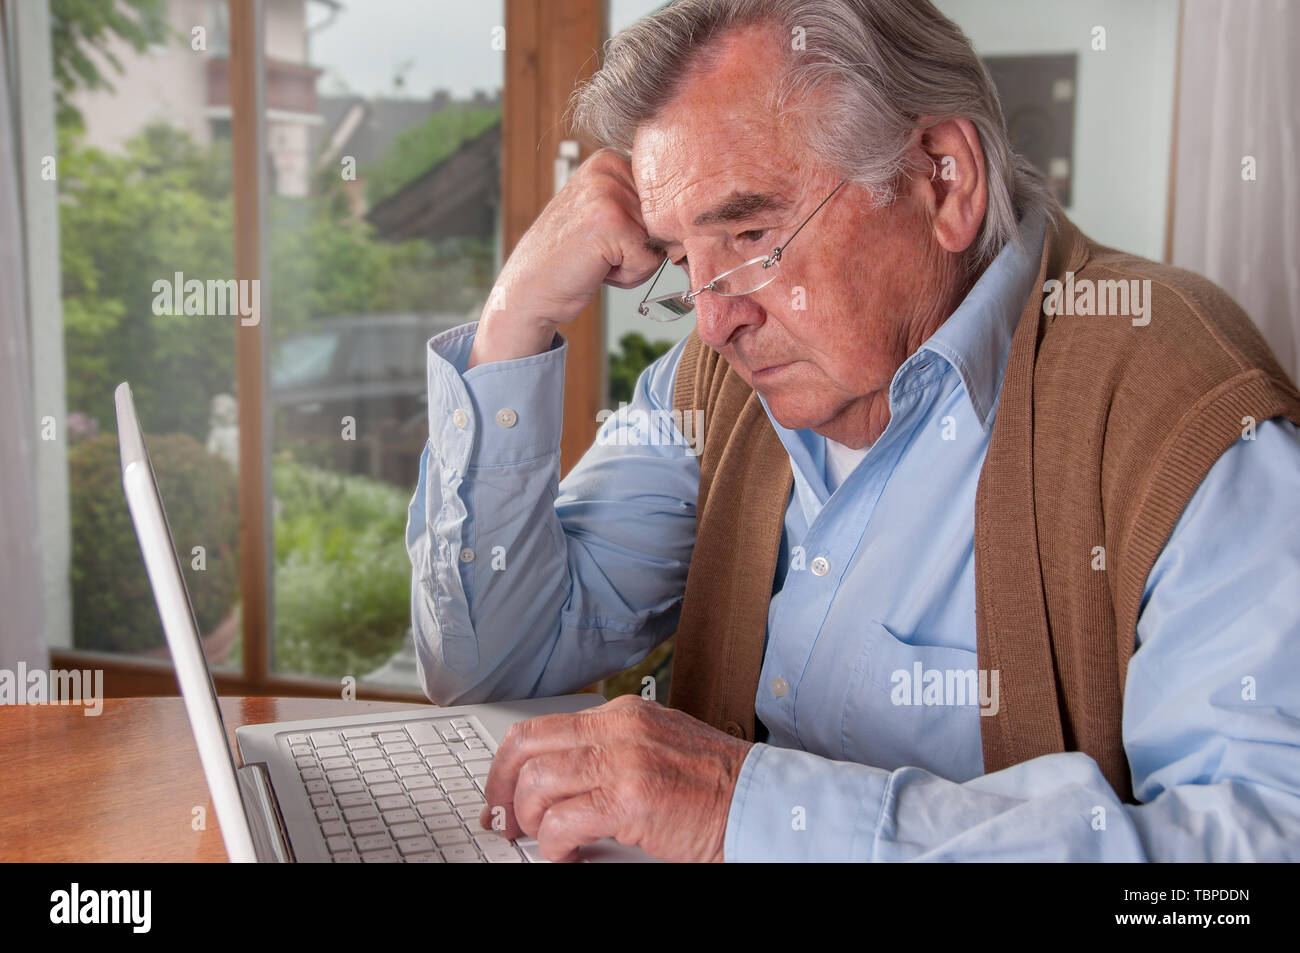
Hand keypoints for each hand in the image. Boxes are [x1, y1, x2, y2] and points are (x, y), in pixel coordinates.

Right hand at [469, 148, 662, 366]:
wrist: (529, 288)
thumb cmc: (571, 259)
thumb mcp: (608, 216)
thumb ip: (644, 207)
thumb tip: (698, 218)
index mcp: (610, 160)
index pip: (667, 198)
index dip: (646, 230)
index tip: (610, 235)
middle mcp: (609, 167)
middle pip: (666, 219)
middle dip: (642, 246)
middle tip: (600, 250)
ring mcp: (608, 193)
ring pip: (660, 241)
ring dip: (634, 262)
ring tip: (597, 258)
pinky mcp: (611, 223)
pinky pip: (648, 261)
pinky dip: (627, 276)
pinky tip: (595, 267)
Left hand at [476, 694, 752, 861]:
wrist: (761, 802)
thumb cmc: (716, 785)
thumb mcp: (659, 748)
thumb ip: (611, 753)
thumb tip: (561, 782)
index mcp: (623, 713)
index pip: (542, 726)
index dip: (509, 765)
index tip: (500, 795)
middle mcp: (619, 727)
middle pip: (527, 746)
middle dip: (502, 789)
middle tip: (502, 822)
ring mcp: (624, 759)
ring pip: (537, 782)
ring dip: (530, 820)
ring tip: (545, 841)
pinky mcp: (631, 797)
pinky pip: (563, 821)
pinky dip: (554, 844)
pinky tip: (567, 855)